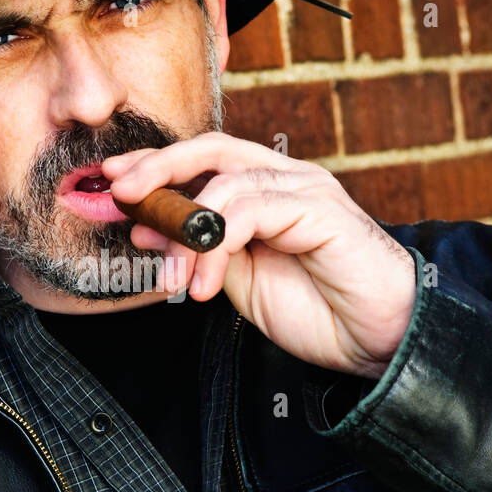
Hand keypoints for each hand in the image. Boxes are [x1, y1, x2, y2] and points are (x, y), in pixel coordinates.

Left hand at [102, 131, 416, 378]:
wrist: (379, 341)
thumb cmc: (320, 311)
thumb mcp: (240, 280)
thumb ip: (200, 250)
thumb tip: (147, 230)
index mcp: (268, 191)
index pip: (204, 158)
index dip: (156, 165)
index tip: (112, 183)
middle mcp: (287, 180)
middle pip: (212, 150)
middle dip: (158, 168)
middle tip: (122, 195)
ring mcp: (307, 190)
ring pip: (225, 185)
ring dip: (185, 235)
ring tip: (173, 282)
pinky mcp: (322, 210)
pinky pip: (252, 210)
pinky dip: (215, 244)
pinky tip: (205, 284)